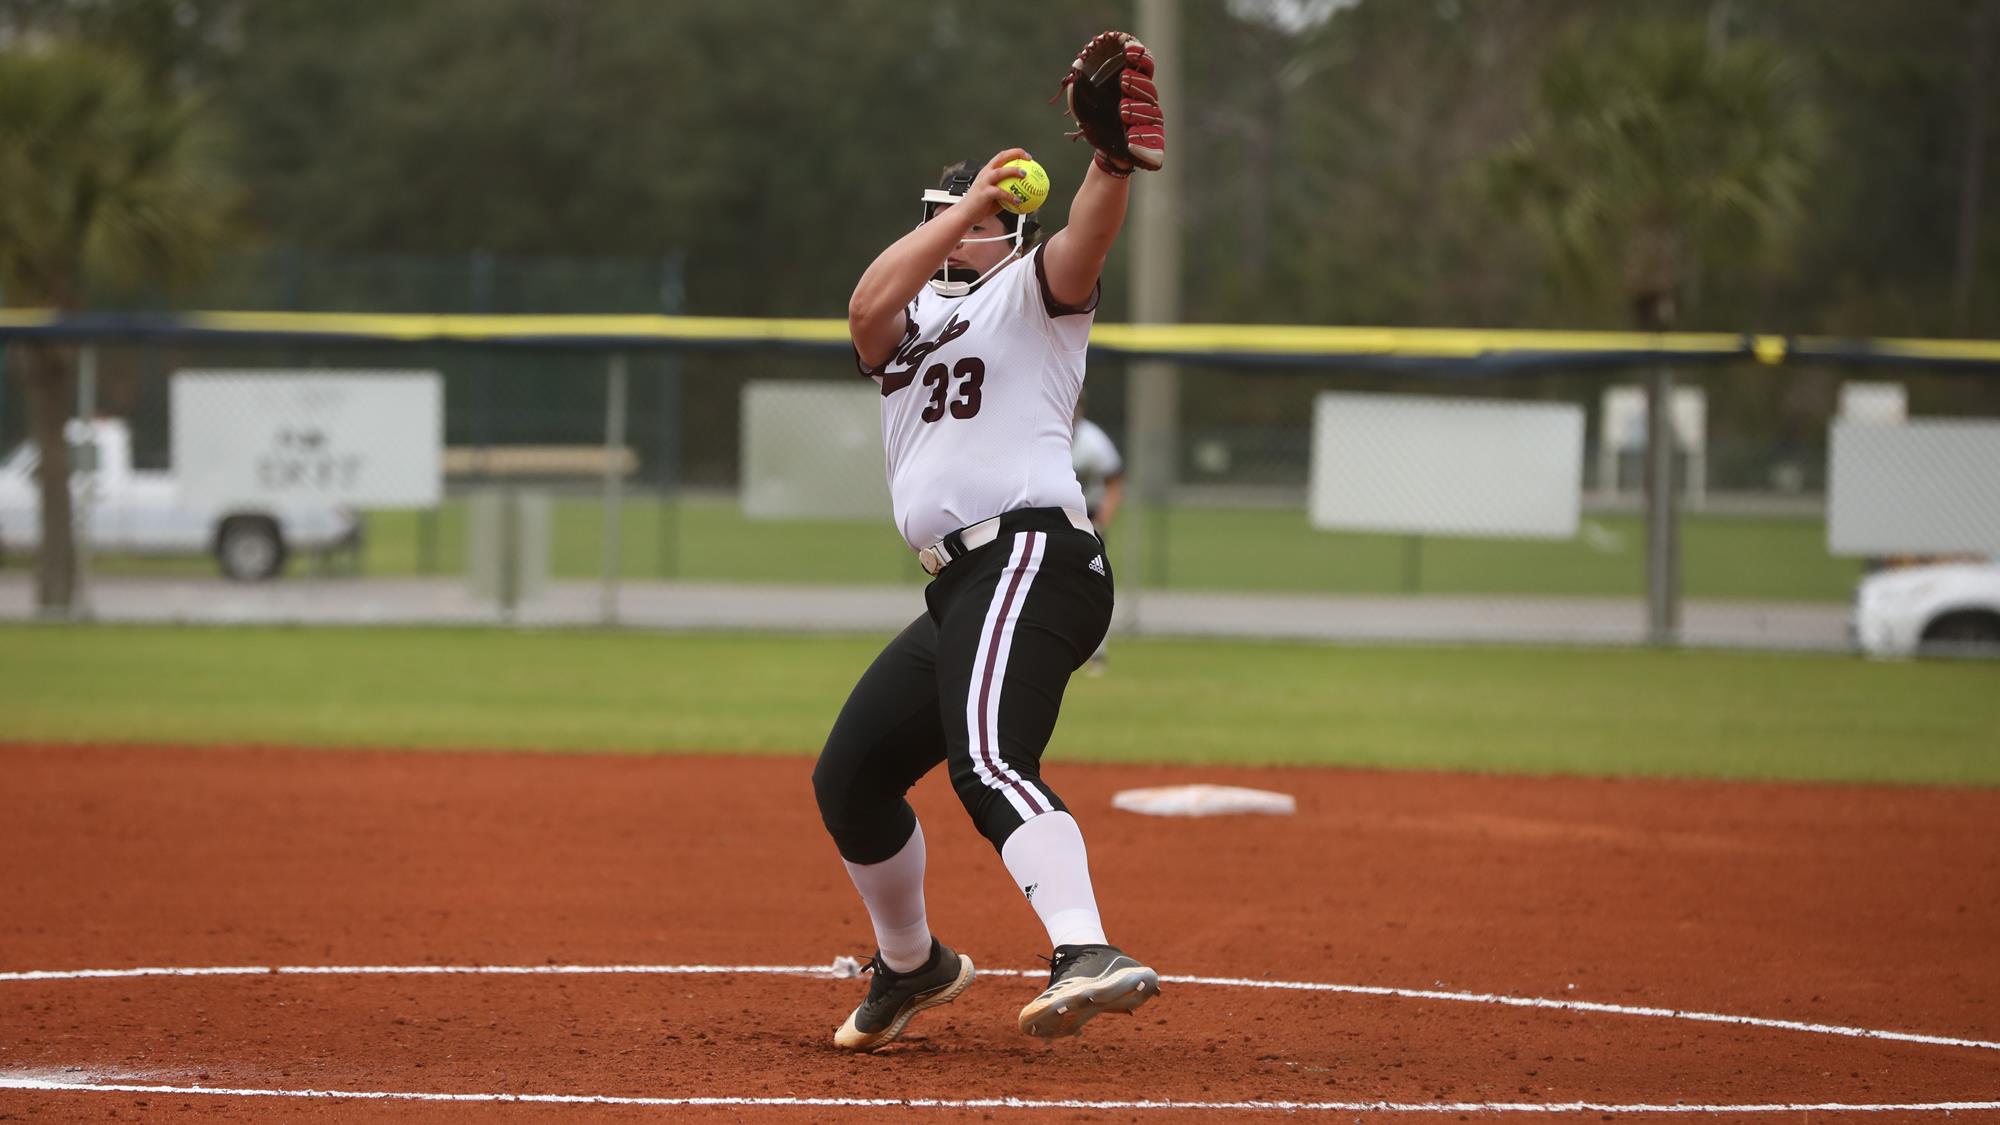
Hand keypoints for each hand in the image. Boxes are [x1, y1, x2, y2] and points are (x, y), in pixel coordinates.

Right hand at [954, 148, 1032, 217]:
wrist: (965, 214)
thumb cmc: (981, 205)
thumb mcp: (996, 197)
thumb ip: (1007, 192)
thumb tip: (1024, 195)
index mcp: (988, 171)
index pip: (1001, 156)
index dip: (1015, 153)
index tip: (1027, 157)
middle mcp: (986, 173)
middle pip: (1001, 157)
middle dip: (1015, 154)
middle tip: (1028, 159)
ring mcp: (984, 182)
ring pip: (1000, 171)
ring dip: (1013, 171)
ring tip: (1024, 174)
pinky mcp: (984, 192)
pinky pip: (999, 192)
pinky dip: (1009, 196)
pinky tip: (1018, 201)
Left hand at [1058, 31, 1163, 175]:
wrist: (1102, 149)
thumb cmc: (1095, 119)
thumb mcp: (1082, 101)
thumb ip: (1080, 85)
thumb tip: (1077, 66)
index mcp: (1134, 84)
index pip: (1144, 64)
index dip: (1140, 55)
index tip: (1128, 49)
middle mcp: (1145, 100)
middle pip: (1150, 88)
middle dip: (1138, 82)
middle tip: (1123, 80)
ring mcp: (1150, 121)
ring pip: (1153, 112)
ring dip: (1138, 109)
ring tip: (1123, 110)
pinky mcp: (1152, 143)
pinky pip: (1155, 141)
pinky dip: (1143, 141)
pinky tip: (1130, 139)